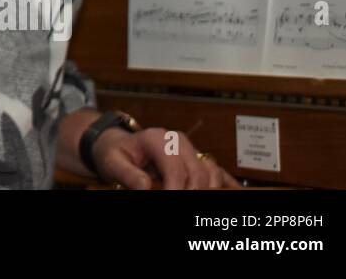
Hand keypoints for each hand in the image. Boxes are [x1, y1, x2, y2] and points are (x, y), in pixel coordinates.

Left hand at [93, 127, 242, 188]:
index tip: (173, 198)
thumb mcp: (113, 162)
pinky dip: (225, 182)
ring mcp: (189, 149)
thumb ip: (127, 174)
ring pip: (210, 170)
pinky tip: (232, 192)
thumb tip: (144, 186)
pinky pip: (216, 170)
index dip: (177, 188)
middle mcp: (177, 141)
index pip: (174, 167)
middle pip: (196, 171)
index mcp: (156, 138)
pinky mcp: (196, 159)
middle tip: (186, 207)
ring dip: (209, 189)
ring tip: (198, 203)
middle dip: (193, 192)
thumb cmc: (116, 153)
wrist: (119, 145)